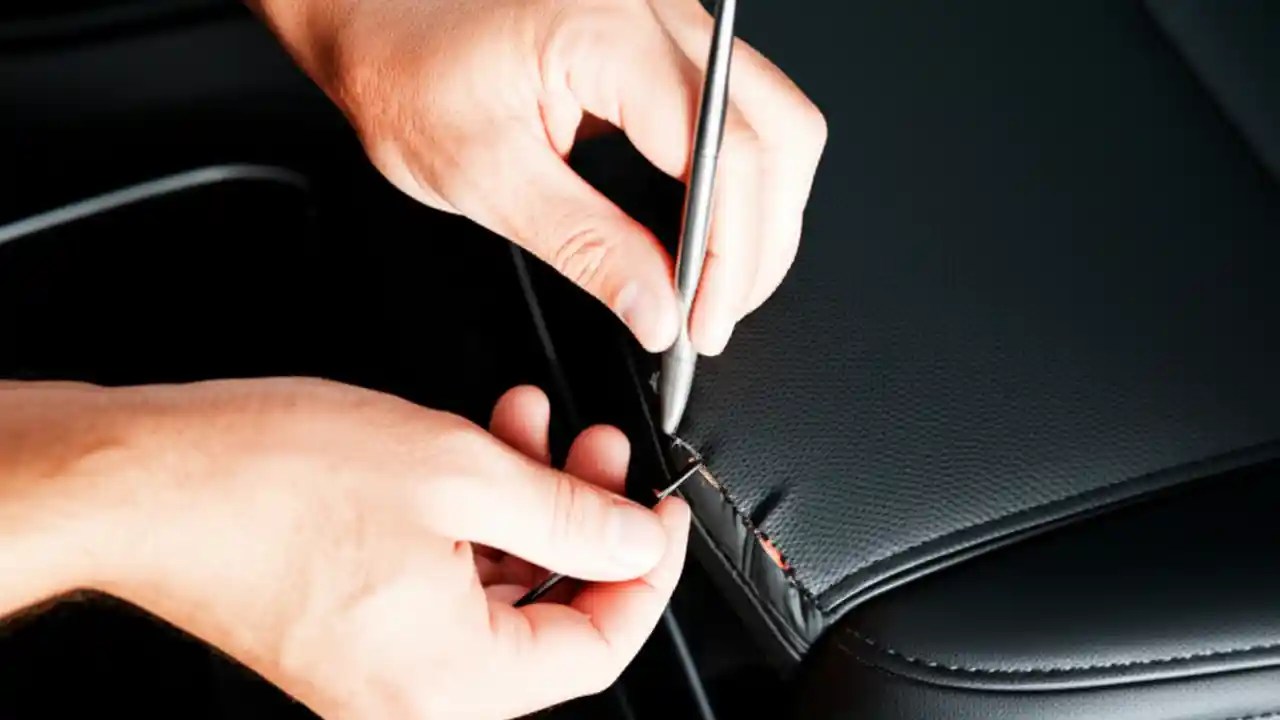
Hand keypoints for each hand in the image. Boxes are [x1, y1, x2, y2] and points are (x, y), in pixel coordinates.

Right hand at [86, 379, 689, 718]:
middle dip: (585, 521)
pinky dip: (477, 518)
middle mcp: (418, 699)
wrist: (144, 480)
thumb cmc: (268, 482)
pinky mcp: (355, 633)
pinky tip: (483, 447)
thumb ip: (573, 516)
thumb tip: (638, 540)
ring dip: (530, 505)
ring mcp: (382, 670)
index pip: (601, 646)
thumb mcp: (461, 474)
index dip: (648, 570)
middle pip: (551, 618)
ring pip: (500, 590)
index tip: (660, 511)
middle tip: (600, 452)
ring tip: (539, 428)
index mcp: (455, 684)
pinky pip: (446, 584)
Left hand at [250, 0, 827, 354]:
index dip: (731, 255)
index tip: (704, 322)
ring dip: (757, 212)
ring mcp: (667, 16)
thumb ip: (585, 247)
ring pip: (772, 119)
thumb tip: (658, 309)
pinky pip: (737, 109)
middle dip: (762, 240)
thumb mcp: (484, 176)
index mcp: (609, 33)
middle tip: (715, 314)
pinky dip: (733, 180)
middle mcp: (656, 9)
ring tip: (710, 284)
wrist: (372, 8)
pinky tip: (701, 231)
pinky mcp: (661, 36)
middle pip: (779, 132)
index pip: (724, 154)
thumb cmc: (402, 64)